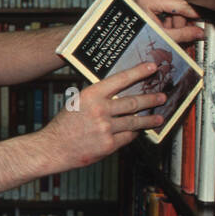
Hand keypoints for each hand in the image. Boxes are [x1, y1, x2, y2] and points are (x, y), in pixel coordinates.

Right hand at [36, 61, 166, 168]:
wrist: (53, 148)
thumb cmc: (63, 126)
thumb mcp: (77, 102)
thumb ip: (97, 98)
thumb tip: (118, 94)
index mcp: (91, 95)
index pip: (120, 79)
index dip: (138, 72)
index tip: (152, 68)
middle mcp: (100, 110)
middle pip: (133, 102)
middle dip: (151, 99)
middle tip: (161, 97)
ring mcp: (105, 128)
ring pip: (134, 121)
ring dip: (149, 119)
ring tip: (158, 118)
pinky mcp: (108, 144)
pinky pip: (128, 137)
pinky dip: (134, 133)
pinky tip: (138, 131)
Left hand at [134, 0, 203, 44]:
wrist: (125, 27)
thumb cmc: (136, 31)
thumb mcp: (161, 35)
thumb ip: (182, 34)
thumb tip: (199, 33)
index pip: (180, 5)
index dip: (193, 14)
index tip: (201, 19)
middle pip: (178, 2)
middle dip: (179, 19)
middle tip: (174, 30)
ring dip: (173, 14)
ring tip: (164, 24)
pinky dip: (168, 7)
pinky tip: (161, 16)